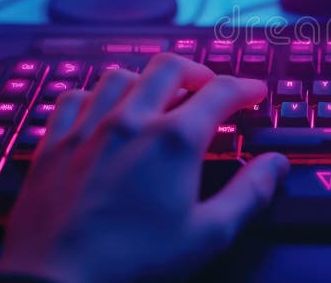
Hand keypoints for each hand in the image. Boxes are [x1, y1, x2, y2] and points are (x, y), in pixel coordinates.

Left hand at [0, 53, 288, 282]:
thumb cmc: (134, 263)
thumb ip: (249, 194)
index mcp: (175, 140)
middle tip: (210, 87)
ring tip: (159, 95)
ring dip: (147, 79)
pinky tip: (104, 109)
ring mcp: (89, 128)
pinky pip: (75, 97)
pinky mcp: (55, 143)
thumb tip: (275, 165)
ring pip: (122, 75)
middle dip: (198, 71)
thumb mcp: (208, 235)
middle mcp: (132, 121)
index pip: (221, 91)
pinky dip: (96, 95)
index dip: (245, 87)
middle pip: (170, 68)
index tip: (255, 92)